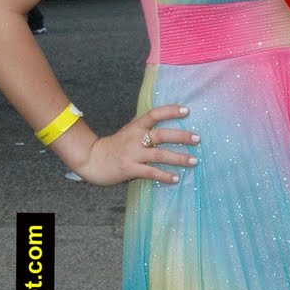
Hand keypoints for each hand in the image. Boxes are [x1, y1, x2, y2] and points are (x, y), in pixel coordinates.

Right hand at [77, 104, 199, 185]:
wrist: (92, 160)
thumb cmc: (114, 146)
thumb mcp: (128, 131)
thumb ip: (144, 126)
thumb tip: (164, 119)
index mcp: (135, 126)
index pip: (154, 114)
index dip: (170, 111)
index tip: (187, 111)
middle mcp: (135, 138)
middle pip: (161, 134)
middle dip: (181, 136)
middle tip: (197, 138)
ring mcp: (132, 154)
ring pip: (159, 155)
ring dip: (178, 158)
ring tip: (193, 161)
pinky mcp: (129, 169)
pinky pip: (150, 172)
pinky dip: (164, 175)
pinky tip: (175, 178)